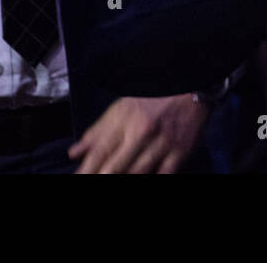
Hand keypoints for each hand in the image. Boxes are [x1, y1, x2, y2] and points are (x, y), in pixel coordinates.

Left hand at [69, 94, 206, 173]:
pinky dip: (154, 178)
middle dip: (102, 177)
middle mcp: (142, 132)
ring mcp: (162, 143)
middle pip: (115, 166)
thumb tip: (75, 153)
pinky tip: (142, 178)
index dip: (86, 171)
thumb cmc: (154, 97)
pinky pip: (164, 174)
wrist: (192, 86)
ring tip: (115, 179)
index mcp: (125, 119)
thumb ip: (98, 131)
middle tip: (94, 181)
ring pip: (137, 173)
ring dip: (126, 178)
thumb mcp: (122, 107)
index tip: (78, 179)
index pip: (100, 151)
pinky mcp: (180, 152)